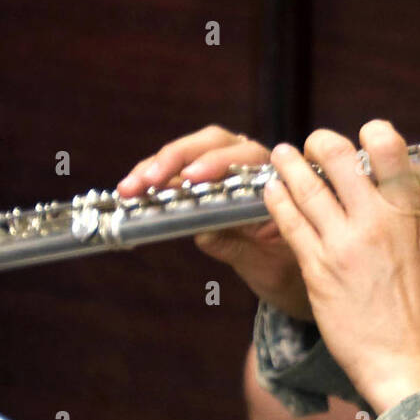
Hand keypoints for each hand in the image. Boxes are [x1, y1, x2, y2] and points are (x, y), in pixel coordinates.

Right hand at [117, 126, 310, 320]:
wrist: (290, 277)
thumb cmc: (285, 266)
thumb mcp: (268, 264)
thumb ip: (240, 247)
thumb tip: (203, 234)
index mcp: (276, 178)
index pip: (246, 156)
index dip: (216, 162)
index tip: (191, 179)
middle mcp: (250, 164)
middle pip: (211, 143)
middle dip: (176, 157)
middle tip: (148, 180)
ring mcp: (224, 170)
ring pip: (189, 153)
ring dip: (156, 166)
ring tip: (130, 187)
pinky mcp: (202, 183)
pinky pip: (176, 173)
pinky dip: (152, 178)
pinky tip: (131, 190)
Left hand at [263, 120, 419, 414]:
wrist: (412, 363)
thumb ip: (413, 219)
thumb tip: (401, 196)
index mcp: (411, 213)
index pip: (389, 150)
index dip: (372, 133)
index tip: (362, 135)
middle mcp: (376, 220)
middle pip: (338, 159)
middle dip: (320, 143)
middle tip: (312, 144)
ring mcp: (343, 243)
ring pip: (306, 187)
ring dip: (289, 165)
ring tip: (281, 155)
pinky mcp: (317, 269)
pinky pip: (290, 223)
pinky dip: (277, 201)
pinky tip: (271, 191)